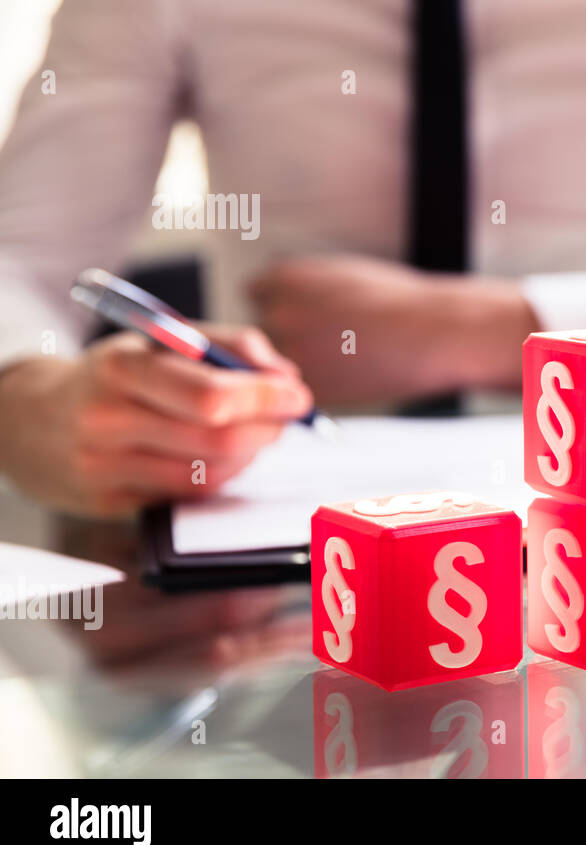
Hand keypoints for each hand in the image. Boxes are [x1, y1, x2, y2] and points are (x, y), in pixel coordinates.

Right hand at [0, 325, 312, 516]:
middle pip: (217, 438)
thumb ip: (229, 346)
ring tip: (255, 434)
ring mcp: (104, 466)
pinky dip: (221, 477)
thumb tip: (285, 376)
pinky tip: (223, 458)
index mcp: (121, 367)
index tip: (298, 396)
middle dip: (268, 428)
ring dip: (250, 455)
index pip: (212, 394)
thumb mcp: (160, 340)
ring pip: (208, 473)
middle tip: (286, 418)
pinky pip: (187, 497)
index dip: (267, 398)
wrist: (28, 419)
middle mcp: (107, 418)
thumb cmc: (112, 375)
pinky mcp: (108, 504)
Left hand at [249, 255, 539, 406]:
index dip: (283, 305)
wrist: (430, 332)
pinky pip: (302, 388)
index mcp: (282, 278)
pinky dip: (322, 384)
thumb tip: (280, 304)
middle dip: (291, 336)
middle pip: (263, 330)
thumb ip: (301, 287)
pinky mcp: (307, 387)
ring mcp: (289, 353)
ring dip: (305, 362)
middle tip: (332, 339)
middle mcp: (276, 313)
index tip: (309, 312)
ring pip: (281, 364)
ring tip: (348, 356)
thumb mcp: (340, 275)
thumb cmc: (396, 303)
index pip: (258, 293)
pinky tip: (354, 372)